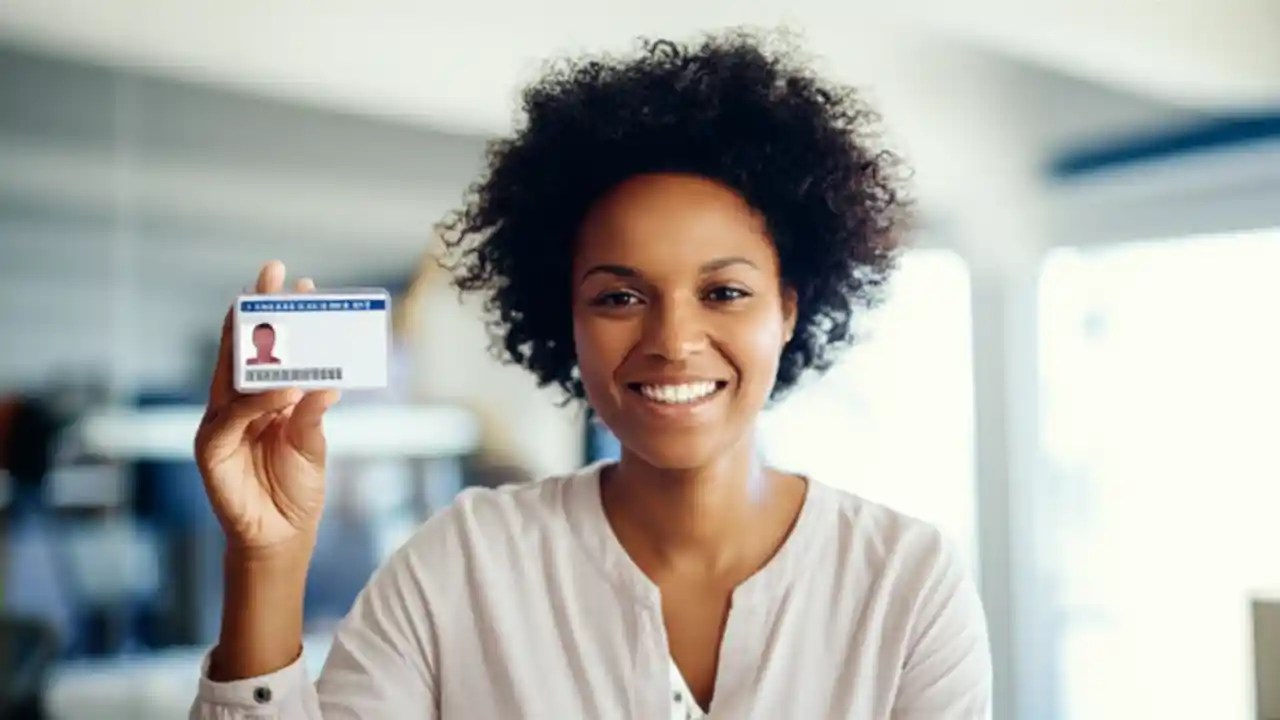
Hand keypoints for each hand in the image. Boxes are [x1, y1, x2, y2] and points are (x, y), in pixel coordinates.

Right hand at [194, 261, 340, 553]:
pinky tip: (285, 391)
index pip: (266, 347)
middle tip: (274, 273)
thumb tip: (327, 382)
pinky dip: (260, 402)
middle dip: (259, 308)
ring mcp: (221, 423)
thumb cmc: (295, 489)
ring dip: (260, 344)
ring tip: (288, 316)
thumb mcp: (312, 443)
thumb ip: (312, 413)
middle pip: (242, 346)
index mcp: (260, 398)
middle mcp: (235, 404)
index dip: (277, 313)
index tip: (297, 281)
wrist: (281, 536)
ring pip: (235, 373)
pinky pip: (235, 417)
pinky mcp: (212, 448)